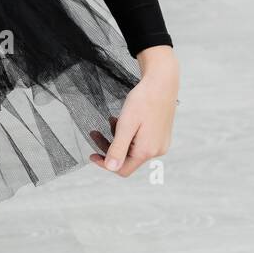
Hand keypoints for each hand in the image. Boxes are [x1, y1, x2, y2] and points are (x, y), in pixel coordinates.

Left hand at [90, 46, 178, 177]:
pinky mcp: (161, 136)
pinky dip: (128, 135)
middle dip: (108, 147)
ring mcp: (160, 143)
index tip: (91, 154)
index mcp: (147, 150)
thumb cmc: (143, 101)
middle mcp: (156, 151)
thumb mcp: (125, 125)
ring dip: (117, 138)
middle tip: (94, 133)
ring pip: (132, 149)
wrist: (162, 83)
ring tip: (109, 121)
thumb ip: (118, 148)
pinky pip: (140, 142)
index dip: (105, 164)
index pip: (122, 169)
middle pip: (127, 159)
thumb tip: (111, 168)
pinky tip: (121, 120)